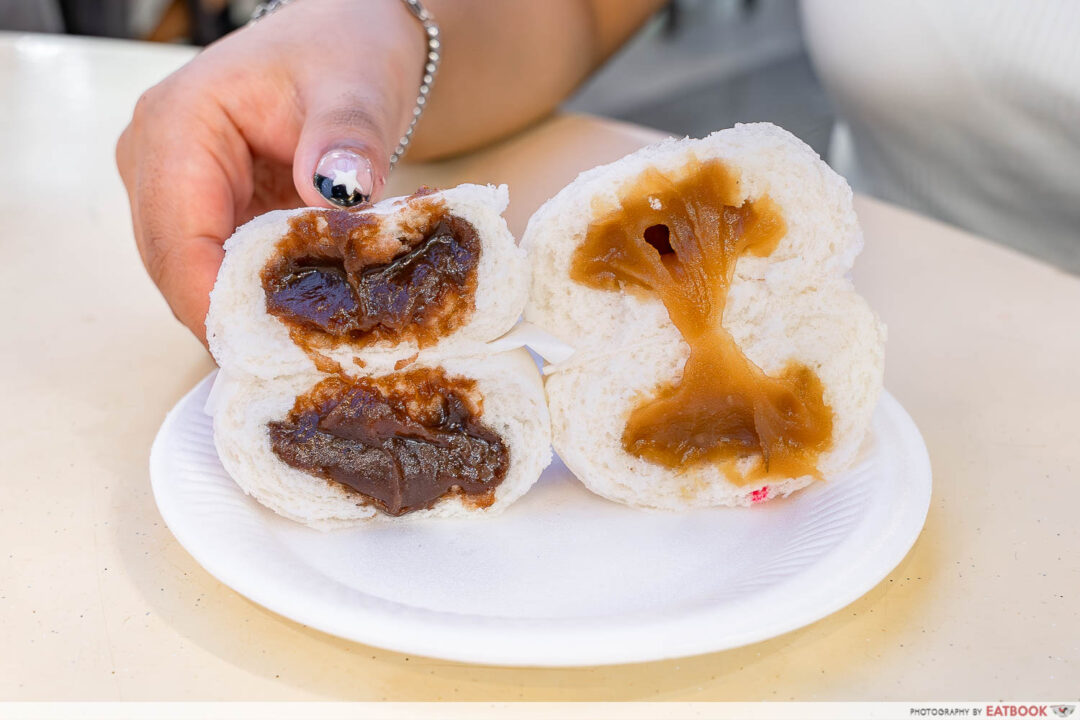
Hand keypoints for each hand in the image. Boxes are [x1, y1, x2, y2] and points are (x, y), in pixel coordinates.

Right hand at [116, 0, 423, 342]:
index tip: (267, 353)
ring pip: (196, 279)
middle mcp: (157, 163)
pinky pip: (222, 270)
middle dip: (235, 319)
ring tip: (311, 346)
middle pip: (177, 271)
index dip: (214, 305)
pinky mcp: (206, 213)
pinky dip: (260, 298)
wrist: (346, 39)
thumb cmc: (342, 51)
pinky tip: (306, 319)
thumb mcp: (355, 87)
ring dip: (249, 314)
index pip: (177, 240)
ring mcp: (176, 192)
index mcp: (176, 126)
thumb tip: (339, 190)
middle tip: (302, 363)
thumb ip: (346, 138)